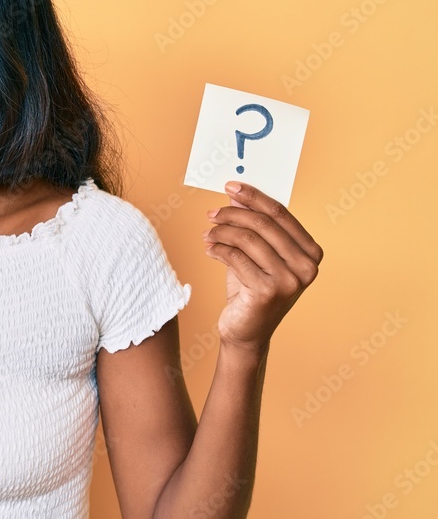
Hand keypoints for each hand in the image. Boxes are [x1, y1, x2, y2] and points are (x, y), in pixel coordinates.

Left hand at [202, 181, 323, 353]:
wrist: (246, 331)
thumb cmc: (251, 288)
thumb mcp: (254, 253)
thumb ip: (251, 225)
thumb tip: (236, 195)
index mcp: (311, 252)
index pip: (281, 214)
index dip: (254, 197)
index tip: (231, 187)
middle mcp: (307, 266)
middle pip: (264, 224)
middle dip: (233, 214)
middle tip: (211, 213)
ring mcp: (290, 281)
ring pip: (248, 239)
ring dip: (222, 232)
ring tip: (207, 234)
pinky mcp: (269, 292)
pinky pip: (236, 258)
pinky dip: (218, 249)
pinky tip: (209, 249)